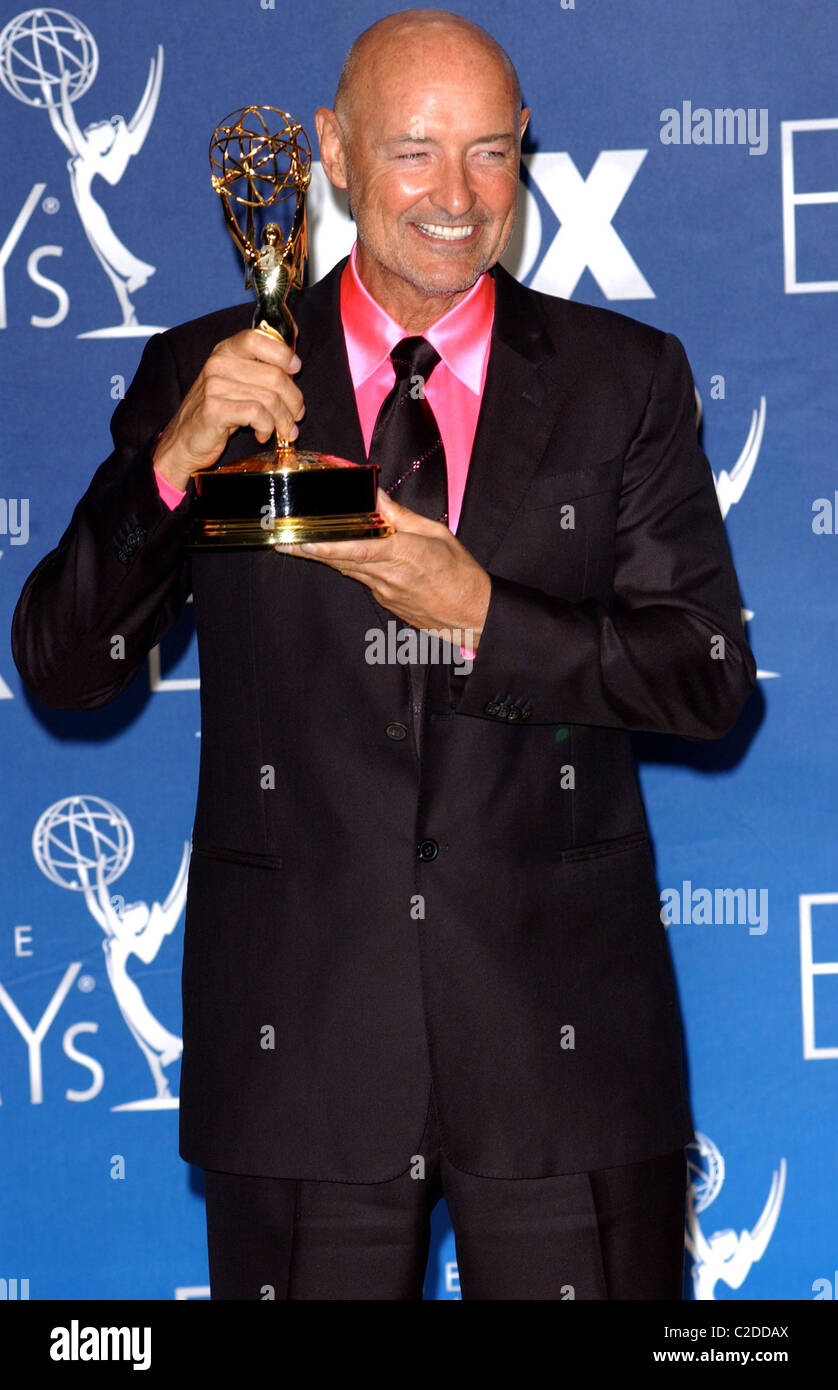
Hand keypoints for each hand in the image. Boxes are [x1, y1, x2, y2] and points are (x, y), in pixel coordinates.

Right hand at [153, 328, 303, 491]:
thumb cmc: (218, 412)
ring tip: (284, 430)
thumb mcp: (237, 383)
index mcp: (226, 351)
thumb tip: (295, 353)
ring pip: (269, 398)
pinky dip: (267, 428)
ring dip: (283, 419)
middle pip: (274, 375)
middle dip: (293, 399)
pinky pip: (257, 414)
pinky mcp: (215, 409)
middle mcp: (218, 363)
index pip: (258, 338)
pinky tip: (262, 434)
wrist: (185, 441)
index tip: (295, 369)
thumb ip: (261, 368)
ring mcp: (214, 385)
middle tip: (296, 415)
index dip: (283, 352)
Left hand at [278, 490, 490, 647]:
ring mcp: (385, 592)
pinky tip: (331, 553)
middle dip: (310, 549)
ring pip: (347, 570)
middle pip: (343, 560)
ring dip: (321, 556)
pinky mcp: (385, 601)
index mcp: (407, 555)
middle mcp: (391, 576)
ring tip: (292, 544)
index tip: (304, 540)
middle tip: (280, 539)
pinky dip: (345, 564)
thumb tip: (376, 494)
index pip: (361, 549)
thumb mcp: (437, 534)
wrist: (473, 616)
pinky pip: (360, 578)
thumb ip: (401, 516)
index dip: (330, 545)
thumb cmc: (460, 572)